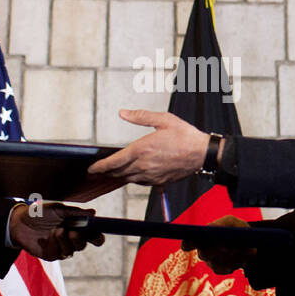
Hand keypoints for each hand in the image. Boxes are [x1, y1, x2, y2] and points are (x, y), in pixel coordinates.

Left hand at [9, 202, 104, 260]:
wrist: (20, 222)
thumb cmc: (41, 213)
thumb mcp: (58, 210)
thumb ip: (76, 213)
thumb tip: (93, 213)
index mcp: (77, 226)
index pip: (93, 234)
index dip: (98, 235)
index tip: (97, 232)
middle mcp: (71, 238)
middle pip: (86, 244)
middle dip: (82, 239)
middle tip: (74, 232)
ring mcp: (62, 247)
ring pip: (74, 250)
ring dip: (67, 241)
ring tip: (58, 231)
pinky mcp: (52, 255)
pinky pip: (60, 253)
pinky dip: (56, 244)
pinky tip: (49, 237)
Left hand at [87, 110, 211, 185]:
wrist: (202, 154)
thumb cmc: (185, 136)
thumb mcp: (163, 119)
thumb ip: (140, 116)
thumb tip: (123, 113)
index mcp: (142, 149)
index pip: (114, 162)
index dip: (100, 167)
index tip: (91, 168)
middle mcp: (144, 165)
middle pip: (118, 172)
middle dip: (105, 172)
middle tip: (96, 172)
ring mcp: (151, 175)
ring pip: (128, 178)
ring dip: (118, 176)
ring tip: (110, 173)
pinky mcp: (159, 181)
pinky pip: (140, 182)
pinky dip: (132, 179)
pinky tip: (131, 174)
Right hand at [182, 214, 255, 274]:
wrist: (249, 242)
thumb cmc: (236, 228)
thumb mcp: (231, 222)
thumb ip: (221, 224)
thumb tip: (212, 230)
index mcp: (200, 238)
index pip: (188, 244)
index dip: (187, 244)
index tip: (192, 242)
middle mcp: (203, 252)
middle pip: (203, 254)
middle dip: (215, 249)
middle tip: (224, 244)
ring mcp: (211, 263)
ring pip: (217, 262)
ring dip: (230, 255)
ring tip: (240, 247)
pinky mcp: (221, 270)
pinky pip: (226, 268)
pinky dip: (236, 261)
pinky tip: (242, 256)